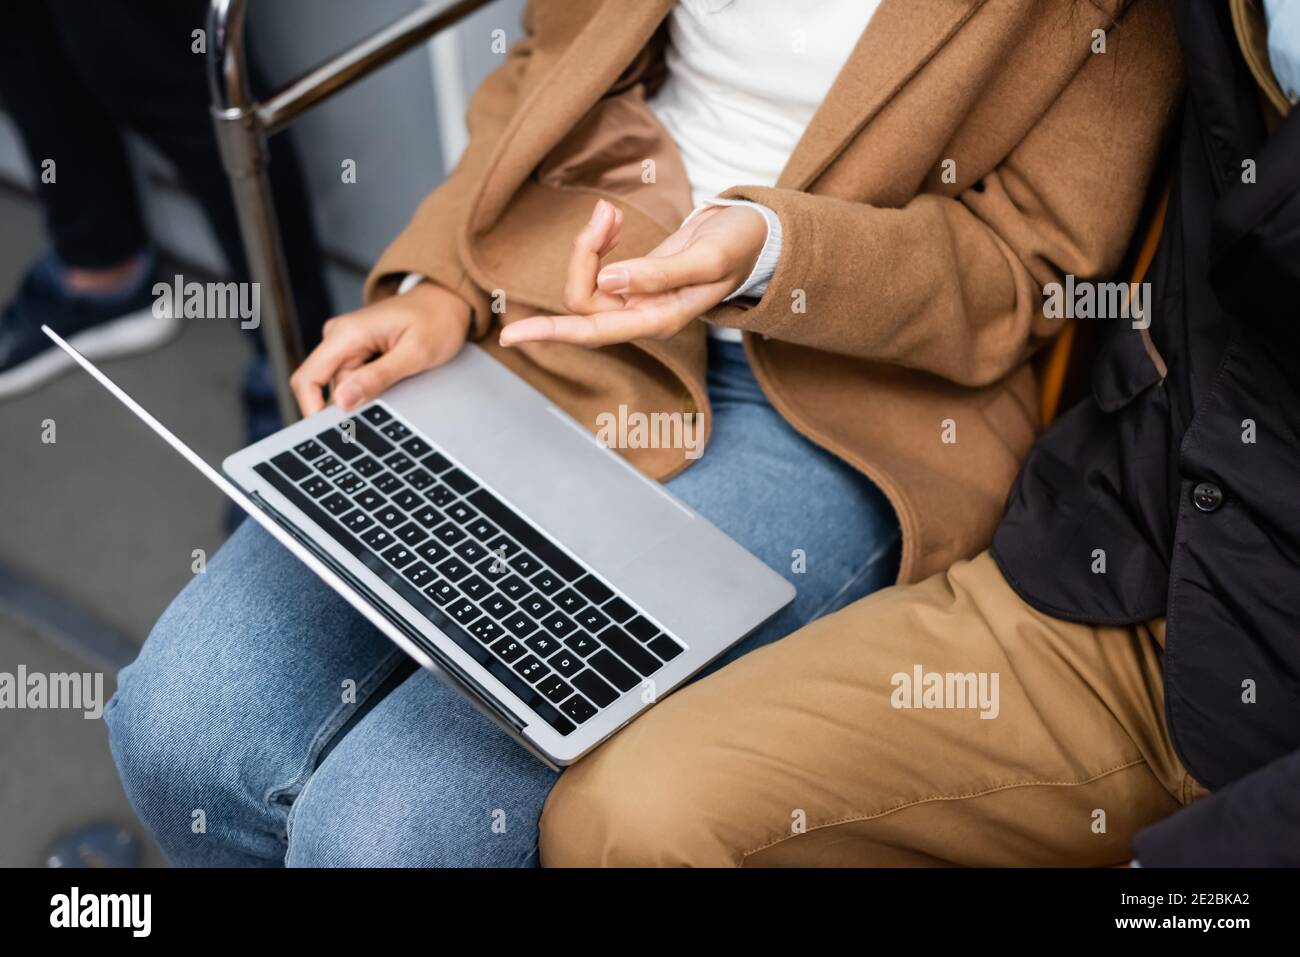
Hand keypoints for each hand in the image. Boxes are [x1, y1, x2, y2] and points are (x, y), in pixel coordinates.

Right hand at [290, 281, 470, 415]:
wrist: (445, 301)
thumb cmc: (436, 321)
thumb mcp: (415, 353)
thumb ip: (378, 377)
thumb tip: (343, 401)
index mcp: (346, 333)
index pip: (307, 378)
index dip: (312, 410)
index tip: (335, 431)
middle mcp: (338, 337)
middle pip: (329, 388)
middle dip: (355, 403)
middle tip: (393, 400)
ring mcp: (345, 344)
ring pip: (343, 387)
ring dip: (368, 394)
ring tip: (401, 379)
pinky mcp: (354, 352)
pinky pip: (353, 380)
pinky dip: (371, 387)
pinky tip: (394, 378)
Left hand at [498, 198, 766, 347]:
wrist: (754, 236)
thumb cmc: (739, 248)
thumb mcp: (706, 258)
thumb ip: (658, 275)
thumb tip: (609, 282)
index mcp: (659, 319)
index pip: (594, 329)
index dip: (551, 332)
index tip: (510, 336)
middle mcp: (641, 316)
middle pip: (584, 298)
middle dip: (584, 254)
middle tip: (608, 212)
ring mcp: (635, 300)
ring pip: (587, 281)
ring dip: (591, 243)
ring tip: (612, 212)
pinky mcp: (632, 281)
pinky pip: (597, 266)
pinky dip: (598, 240)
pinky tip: (613, 220)